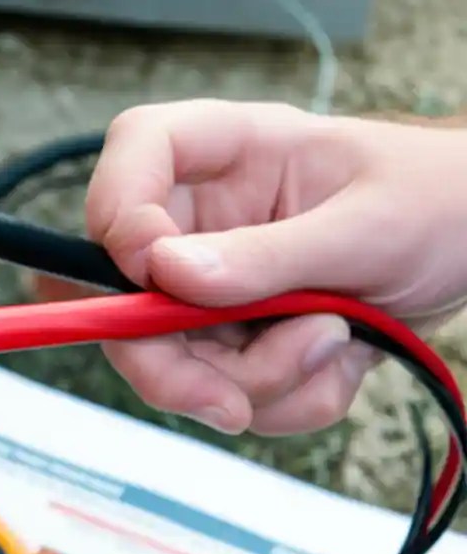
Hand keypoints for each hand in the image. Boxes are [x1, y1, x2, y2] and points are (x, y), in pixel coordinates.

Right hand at [86, 99, 466, 435]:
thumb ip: (268, 254)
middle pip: (122, 289)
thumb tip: (170, 273)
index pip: (135, 151)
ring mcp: (212, 283)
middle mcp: (203, 218)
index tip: (152, 273)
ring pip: (174, 360)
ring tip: (334, 344)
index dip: (119, 212)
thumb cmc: (439, 203)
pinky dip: (288, 397)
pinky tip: (337, 360)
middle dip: (173, 363)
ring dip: (258, 382)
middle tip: (228, 402)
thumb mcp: (367, 227)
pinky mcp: (235, 338)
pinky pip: (227, 392)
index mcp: (229, 152)